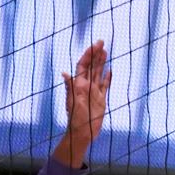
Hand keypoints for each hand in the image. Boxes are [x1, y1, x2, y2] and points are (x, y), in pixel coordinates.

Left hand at [56, 41, 110, 167]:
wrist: (83, 133)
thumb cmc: (76, 119)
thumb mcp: (73, 103)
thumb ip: (70, 87)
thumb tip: (64, 73)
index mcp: (78, 85)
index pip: (83, 65)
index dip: (88, 54)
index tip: (95, 45)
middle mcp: (86, 86)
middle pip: (92, 66)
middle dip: (96, 54)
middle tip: (102, 41)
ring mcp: (94, 92)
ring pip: (99, 73)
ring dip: (102, 62)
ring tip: (106, 51)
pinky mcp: (101, 99)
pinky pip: (105, 85)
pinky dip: (107, 77)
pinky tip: (110, 71)